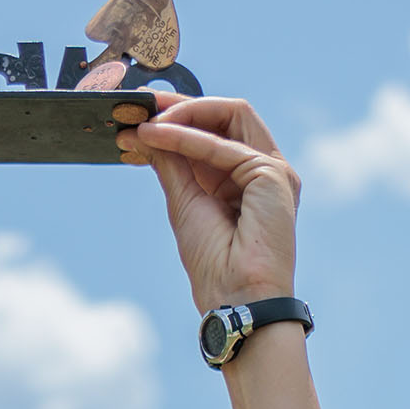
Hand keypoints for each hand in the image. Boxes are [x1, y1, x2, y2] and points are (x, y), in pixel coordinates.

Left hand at [120, 96, 298, 312]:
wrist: (235, 302)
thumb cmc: (214, 267)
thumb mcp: (184, 202)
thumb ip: (172, 163)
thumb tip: (146, 131)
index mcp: (244, 181)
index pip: (214, 132)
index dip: (178, 118)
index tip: (138, 118)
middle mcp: (263, 172)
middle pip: (225, 116)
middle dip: (179, 106)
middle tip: (137, 106)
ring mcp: (273, 172)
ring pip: (230, 115)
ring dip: (184, 113)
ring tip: (145, 123)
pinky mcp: (273, 175)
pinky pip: (223, 143)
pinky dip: (186, 136)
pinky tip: (156, 136)